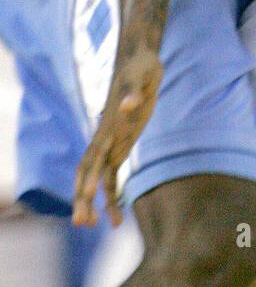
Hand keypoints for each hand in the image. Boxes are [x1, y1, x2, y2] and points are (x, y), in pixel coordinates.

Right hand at [72, 42, 162, 226]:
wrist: (142, 60)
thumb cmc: (141, 66)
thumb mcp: (141, 76)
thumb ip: (134, 91)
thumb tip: (128, 104)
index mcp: (108, 126)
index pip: (94, 156)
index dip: (89, 177)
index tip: (86, 197)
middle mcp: (107, 137)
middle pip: (89, 172)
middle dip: (84, 197)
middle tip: (82, 224)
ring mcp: (114, 141)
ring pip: (99, 178)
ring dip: (97, 201)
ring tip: (102, 226)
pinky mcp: (124, 142)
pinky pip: (114, 173)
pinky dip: (114, 193)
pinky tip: (118, 212)